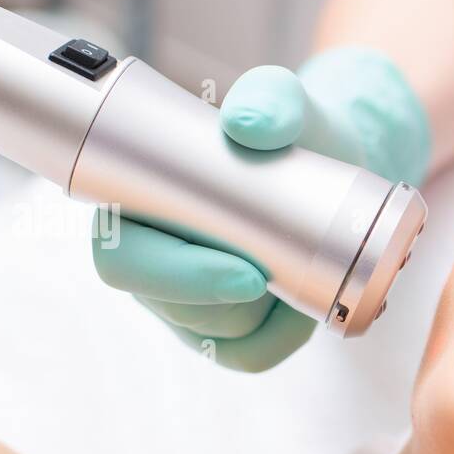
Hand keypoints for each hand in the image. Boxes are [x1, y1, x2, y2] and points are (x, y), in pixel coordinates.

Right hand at [91, 48, 429, 371]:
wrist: (330, 160)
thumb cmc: (289, 131)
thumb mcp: (286, 104)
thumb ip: (269, 99)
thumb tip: (245, 126)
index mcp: (136, 204)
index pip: (123, 260)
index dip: (177, 277)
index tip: (249, 274)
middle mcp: (151, 257)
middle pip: (171, 308)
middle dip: (233, 301)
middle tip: (283, 276)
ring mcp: (186, 301)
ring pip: (217, 336)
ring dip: (266, 314)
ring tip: (299, 268)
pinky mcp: (225, 329)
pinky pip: (249, 354)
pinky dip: (284, 336)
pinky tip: (304, 305)